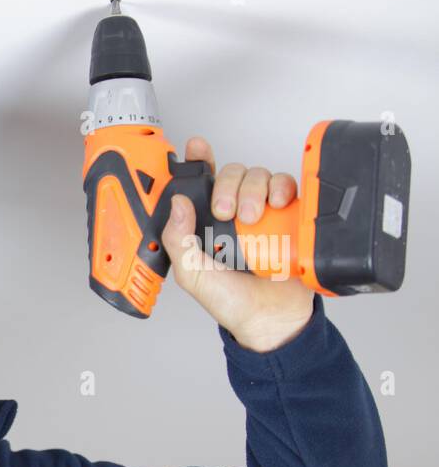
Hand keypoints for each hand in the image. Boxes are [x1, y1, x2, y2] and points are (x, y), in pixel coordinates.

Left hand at [160, 136, 314, 352]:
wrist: (271, 319)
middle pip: (232, 173)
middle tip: (226, 212)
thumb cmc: (231, 300)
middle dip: (228, 186)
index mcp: (204, 224)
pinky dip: (283, 189)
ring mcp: (263, 213)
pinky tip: (277, 207)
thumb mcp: (192, 274)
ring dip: (254, 190)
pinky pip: (288, 187)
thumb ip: (178, 240)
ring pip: (259, 175)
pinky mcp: (289, 216)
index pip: (200, 184)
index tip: (195, 148)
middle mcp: (233, 213)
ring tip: (252, 219)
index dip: (197, 161)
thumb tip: (177, 204)